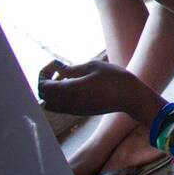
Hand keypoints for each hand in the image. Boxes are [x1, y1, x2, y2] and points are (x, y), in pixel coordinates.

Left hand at [37, 59, 154, 118]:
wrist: (131, 98)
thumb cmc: (115, 79)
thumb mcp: (94, 67)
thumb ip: (72, 69)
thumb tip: (58, 68)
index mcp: (68, 90)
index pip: (42, 85)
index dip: (44, 72)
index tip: (55, 63)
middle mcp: (67, 103)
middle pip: (44, 96)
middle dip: (46, 81)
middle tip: (59, 69)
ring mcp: (74, 110)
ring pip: (51, 103)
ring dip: (53, 90)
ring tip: (67, 77)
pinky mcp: (80, 112)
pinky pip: (61, 106)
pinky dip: (61, 96)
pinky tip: (76, 85)